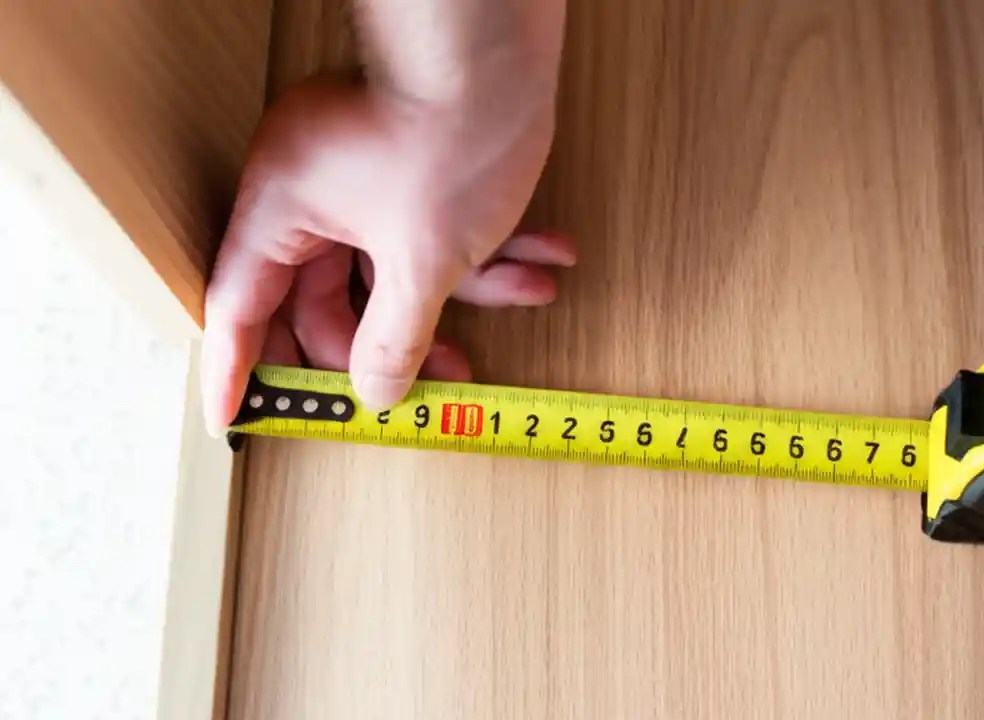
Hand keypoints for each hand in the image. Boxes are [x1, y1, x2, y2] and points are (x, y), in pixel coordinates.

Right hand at [200, 75, 572, 432]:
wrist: (507, 50)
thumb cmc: (454, 131)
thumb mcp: (424, 262)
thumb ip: (395, 339)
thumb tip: (377, 393)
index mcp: (282, 209)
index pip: (241, 306)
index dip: (237, 369)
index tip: (234, 422)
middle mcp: (312, 195)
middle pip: (332, 297)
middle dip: (400, 339)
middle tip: (443, 377)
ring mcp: (362, 182)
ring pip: (399, 268)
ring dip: (470, 290)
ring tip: (532, 292)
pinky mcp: (413, 172)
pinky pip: (436, 232)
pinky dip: (490, 251)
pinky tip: (546, 256)